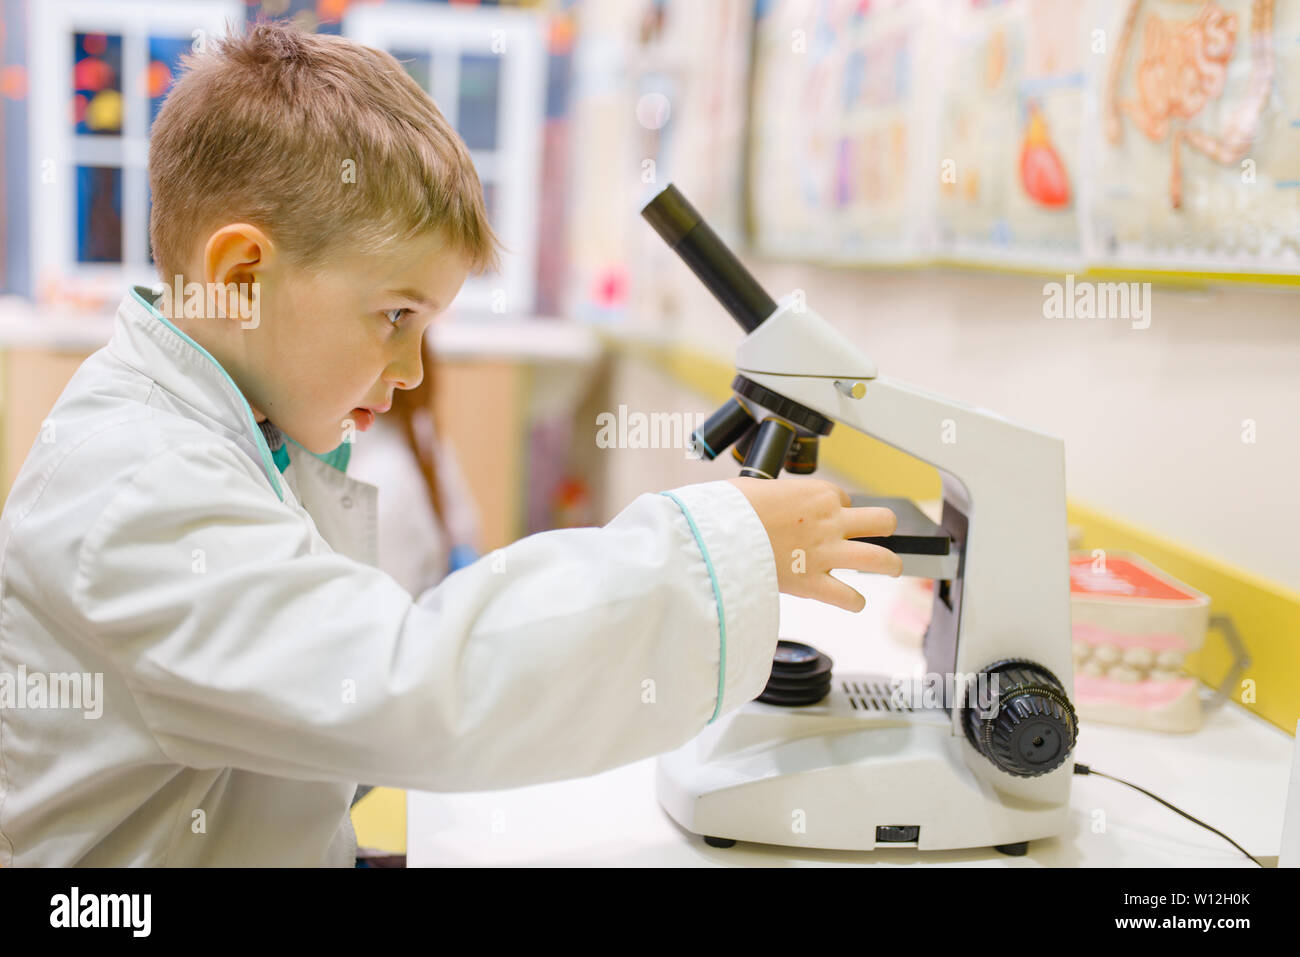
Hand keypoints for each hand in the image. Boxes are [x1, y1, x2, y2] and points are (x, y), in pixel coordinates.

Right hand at [726, 476, 901, 612]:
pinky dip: (854, 602)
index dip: (836, 508)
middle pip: (880, 521)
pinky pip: (847, 597)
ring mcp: (825, 553)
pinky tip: (854, 602)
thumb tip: (760, 500)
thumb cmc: (730, 508)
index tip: (823, 517)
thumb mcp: (753, 487)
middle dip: (884, 527)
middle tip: (882, 534)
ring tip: (892, 568)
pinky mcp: (812, 582)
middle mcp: (829, 522)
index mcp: (817, 495)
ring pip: (878, 558)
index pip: (842, 498)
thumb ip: (770, 496)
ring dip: (890, 564)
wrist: (720, 534)